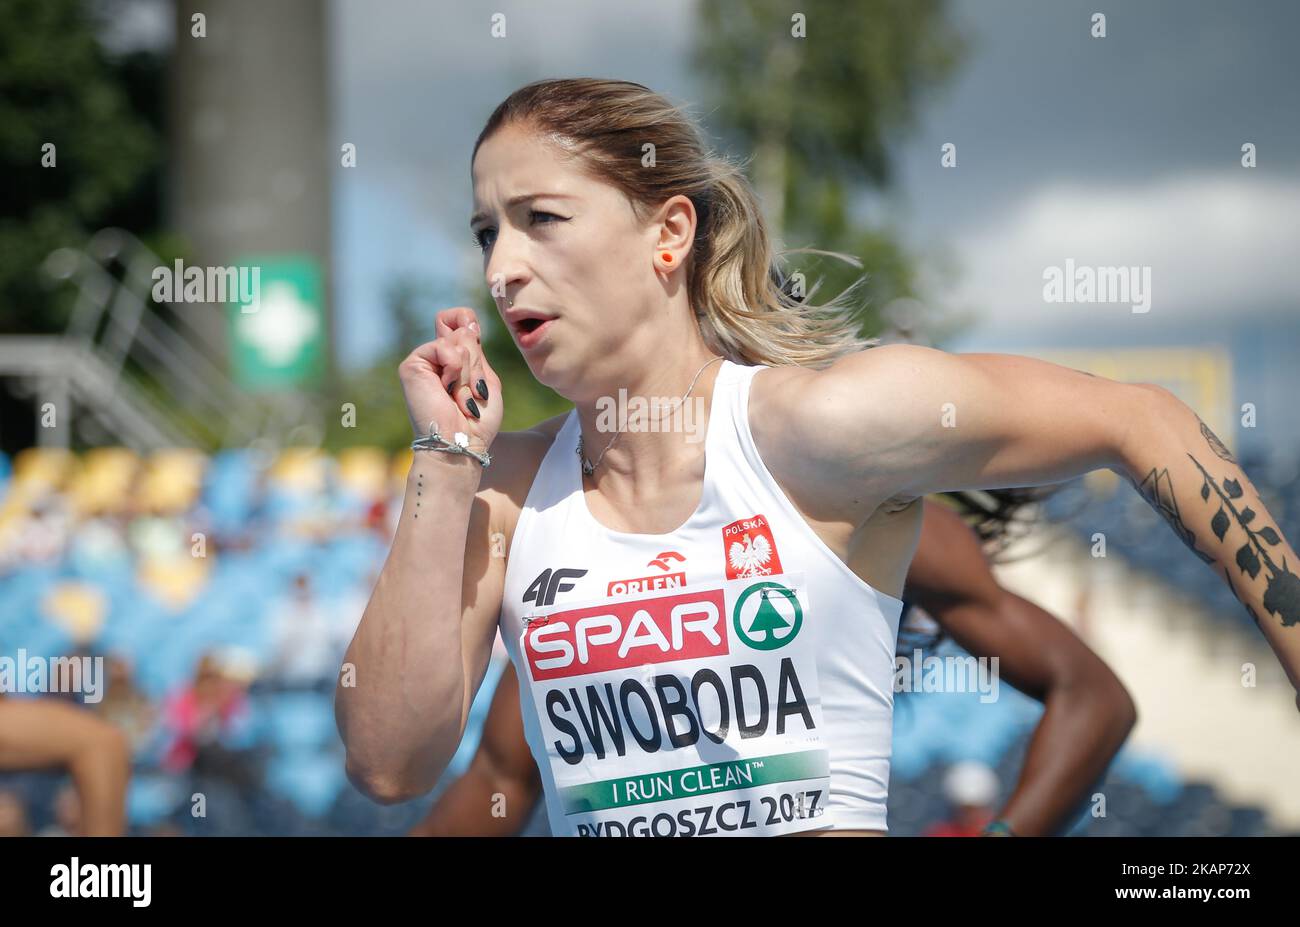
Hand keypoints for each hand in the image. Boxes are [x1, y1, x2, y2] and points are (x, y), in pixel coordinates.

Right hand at [398, 307, 502, 448]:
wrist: (461, 444)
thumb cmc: (477, 421)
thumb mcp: (485, 379)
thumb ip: (476, 350)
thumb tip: (466, 323)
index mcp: (454, 358)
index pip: (461, 317)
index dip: (469, 322)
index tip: (476, 344)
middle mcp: (436, 356)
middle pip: (465, 332)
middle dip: (477, 366)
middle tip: (471, 394)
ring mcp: (424, 360)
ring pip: (458, 340)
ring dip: (469, 375)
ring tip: (459, 399)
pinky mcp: (412, 365)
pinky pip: (445, 347)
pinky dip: (456, 371)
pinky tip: (447, 390)